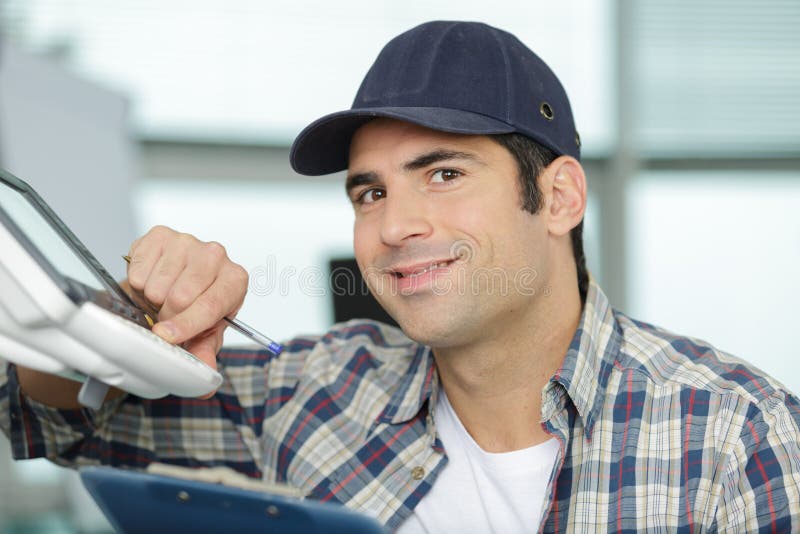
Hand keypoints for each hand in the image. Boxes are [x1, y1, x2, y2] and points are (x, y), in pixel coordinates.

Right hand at [123, 225, 248, 370]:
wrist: (176, 280)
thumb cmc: (197, 305)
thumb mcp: (206, 331)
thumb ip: (205, 352)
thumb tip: (205, 373)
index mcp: (235, 279)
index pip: (209, 306)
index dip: (186, 326)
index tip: (166, 337)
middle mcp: (216, 255)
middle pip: (180, 296)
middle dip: (168, 315)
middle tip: (168, 315)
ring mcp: (188, 241)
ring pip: (157, 285)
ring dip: (152, 299)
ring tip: (162, 297)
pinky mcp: (161, 234)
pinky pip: (139, 269)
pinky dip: (139, 282)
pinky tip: (153, 279)